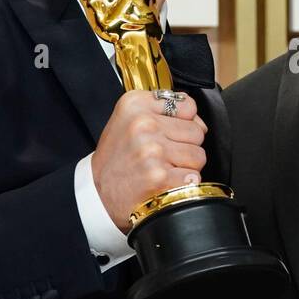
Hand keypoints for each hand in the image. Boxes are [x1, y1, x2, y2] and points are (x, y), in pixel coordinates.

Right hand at [91, 89, 207, 230]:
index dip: (184, 122)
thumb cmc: (117, 158)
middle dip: (185, 146)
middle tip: (162, 155)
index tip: (167, 132)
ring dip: (186, 166)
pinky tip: (164, 183)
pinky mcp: (160, 176)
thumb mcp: (129, 120)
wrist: (97, 194)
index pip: (188, 106)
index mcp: (135, 105)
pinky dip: (183, 184)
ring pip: (198, 156)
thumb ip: (166, 111)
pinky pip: (193, 177)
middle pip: (197, 132)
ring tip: (162, 169)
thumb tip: (201, 123)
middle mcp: (143, 124)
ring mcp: (152, 151)